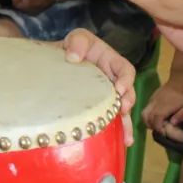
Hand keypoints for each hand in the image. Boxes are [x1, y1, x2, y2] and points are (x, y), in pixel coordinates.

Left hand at [61, 28, 135, 145]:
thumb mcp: (76, 38)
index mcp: (111, 62)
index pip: (126, 69)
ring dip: (126, 125)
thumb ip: (77, 41)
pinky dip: (114, 134)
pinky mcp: (97, 110)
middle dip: (127, 102)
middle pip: (127, 93)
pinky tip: (119, 145)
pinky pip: (108, 122)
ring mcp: (105, 97)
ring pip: (121, 112)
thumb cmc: (69, 48)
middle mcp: (112, 81)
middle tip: (122, 110)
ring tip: (127, 139)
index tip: (118, 88)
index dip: (126, 79)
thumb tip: (72, 57)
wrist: (54, 63)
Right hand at [142, 78, 182, 142]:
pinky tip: (158, 115)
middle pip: (146, 118)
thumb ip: (181, 116)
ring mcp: (152, 100)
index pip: (155, 122)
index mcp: (163, 108)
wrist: (181, 78)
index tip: (164, 133)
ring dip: (148, 120)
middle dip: (152, 126)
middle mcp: (155, 104)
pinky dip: (149, 114)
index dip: (158, 129)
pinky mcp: (152, 97)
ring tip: (158, 123)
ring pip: (144, 113)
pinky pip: (147, 108)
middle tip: (161, 129)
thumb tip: (172, 123)